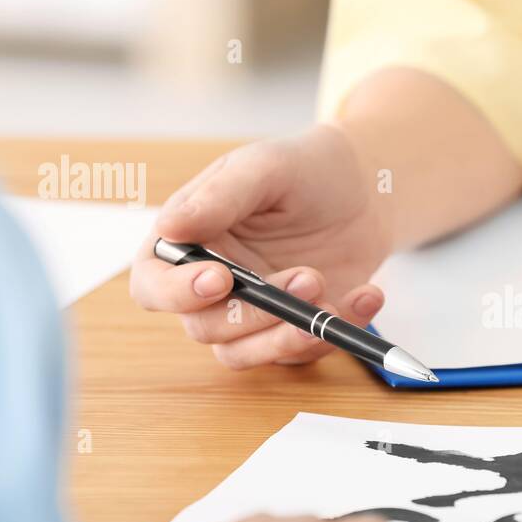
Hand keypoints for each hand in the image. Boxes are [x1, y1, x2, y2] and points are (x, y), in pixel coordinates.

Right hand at [130, 125, 391, 368]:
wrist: (363, 190)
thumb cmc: (302, 170)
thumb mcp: (263, 168)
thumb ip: (220, 197)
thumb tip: (169, 227)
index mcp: (186, 243)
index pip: (154, 285)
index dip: (177, 292)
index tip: (220, 279)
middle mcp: (210, 288)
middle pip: (205, 328)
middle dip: (255, 312)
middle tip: (308, 278)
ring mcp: (250, 315)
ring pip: (246, 354)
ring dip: (288, 336)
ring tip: (331, 299)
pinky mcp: (292, 332)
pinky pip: (302, 352)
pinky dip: (335, 332)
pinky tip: (367, 296)